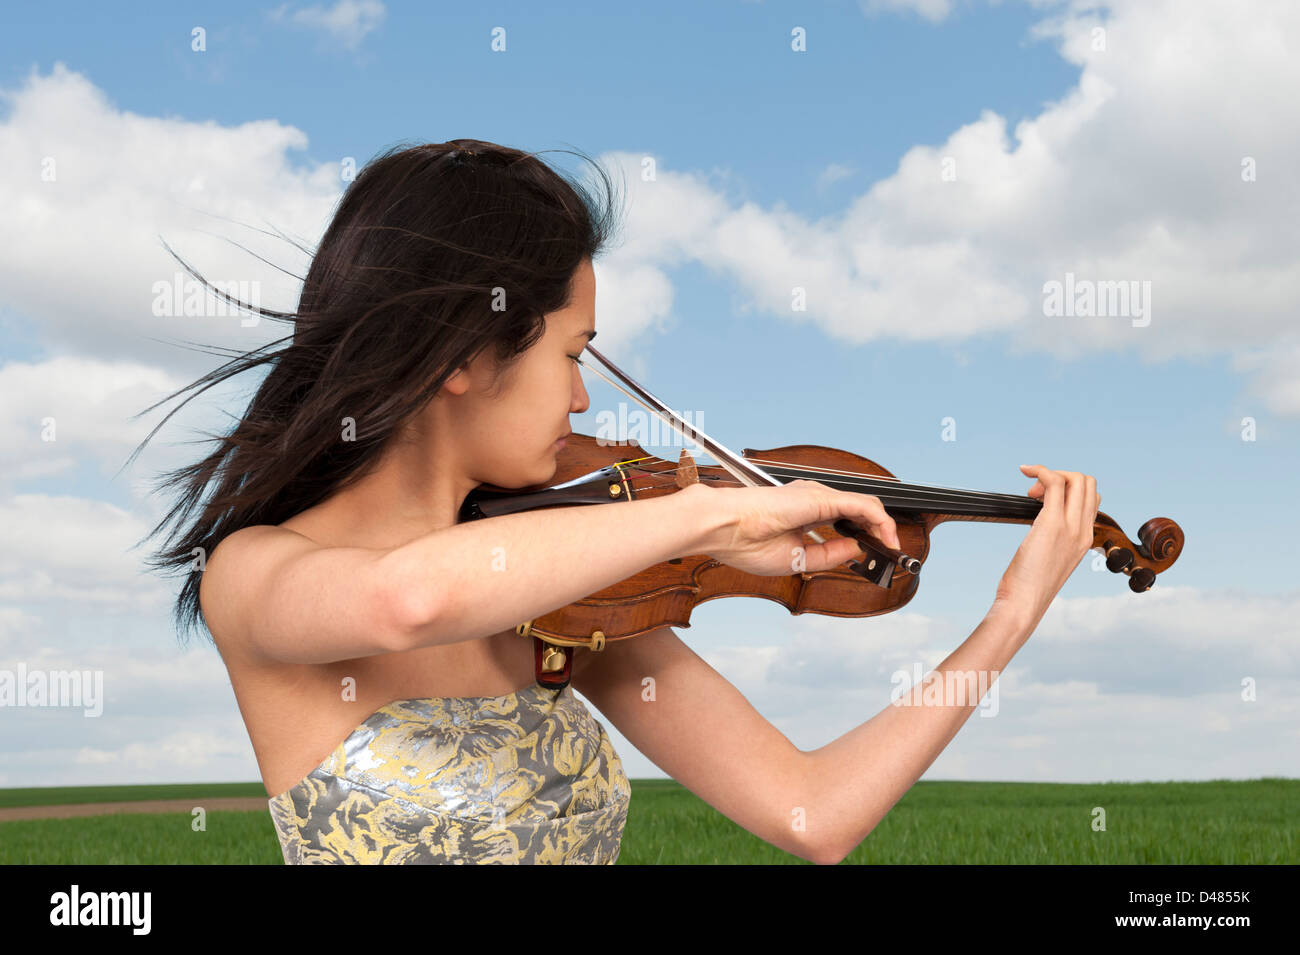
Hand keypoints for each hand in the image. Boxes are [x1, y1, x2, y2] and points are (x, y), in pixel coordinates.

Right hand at [702, 479, 900, 576]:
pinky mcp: (822, 497)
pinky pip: (862, 506)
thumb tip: (857, 550)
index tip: (876, 558)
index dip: (863, 540)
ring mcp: (818, 497)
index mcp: (803, 515)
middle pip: (858, 512)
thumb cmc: (745, 543)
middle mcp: (812, 501)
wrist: (722, 528)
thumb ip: (828, 555)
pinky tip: (888, 538)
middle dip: (879, 532)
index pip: (843, 524)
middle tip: (891, 554)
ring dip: (884, 528)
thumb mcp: (796, 560)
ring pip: (865, 507)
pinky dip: (881, 522)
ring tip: (894, 548)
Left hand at [992, 465, 1099, 627]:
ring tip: (1030, 492)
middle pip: (1087, 482)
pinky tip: (1025, 471)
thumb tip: (1041, 523)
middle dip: (1061, 476)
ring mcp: (1071, 527)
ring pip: (1075, 478)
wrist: (1024, 604)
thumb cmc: (1029, 585)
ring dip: (1050, 473)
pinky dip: (1040, 470)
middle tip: (1035, 494)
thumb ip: (1054, 539)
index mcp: (1086, 539)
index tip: (1042, 498)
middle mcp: (1084, 530)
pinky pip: (1053, 482)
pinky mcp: (1051, 524)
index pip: (1092, 497)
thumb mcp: (1050, 559)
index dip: (1068, 489)